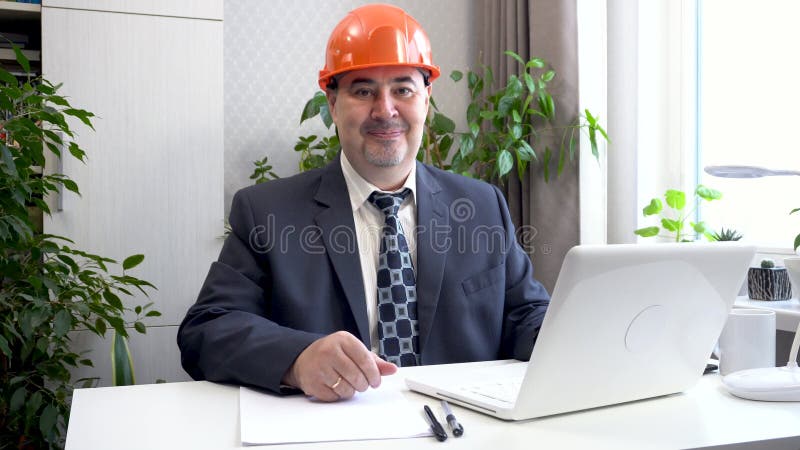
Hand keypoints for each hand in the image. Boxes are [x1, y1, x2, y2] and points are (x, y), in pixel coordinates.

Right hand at [282, 331, 396, 400]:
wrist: (303, 358)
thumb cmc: (333, 354)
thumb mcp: (353, 351)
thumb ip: (374, 361)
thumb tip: (392, 369)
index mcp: (343, 339)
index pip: (365, 360)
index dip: (374, 374)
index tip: (376, 381)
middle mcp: (329, 351)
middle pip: (357, 376)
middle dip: (364, 384)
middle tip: (363, 384)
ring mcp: (319, 367)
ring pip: (346, 388)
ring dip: (352, 390)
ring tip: (348, 383)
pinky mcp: (312, 382)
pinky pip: (334, 396)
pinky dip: (339, 395)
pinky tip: (335, 386)